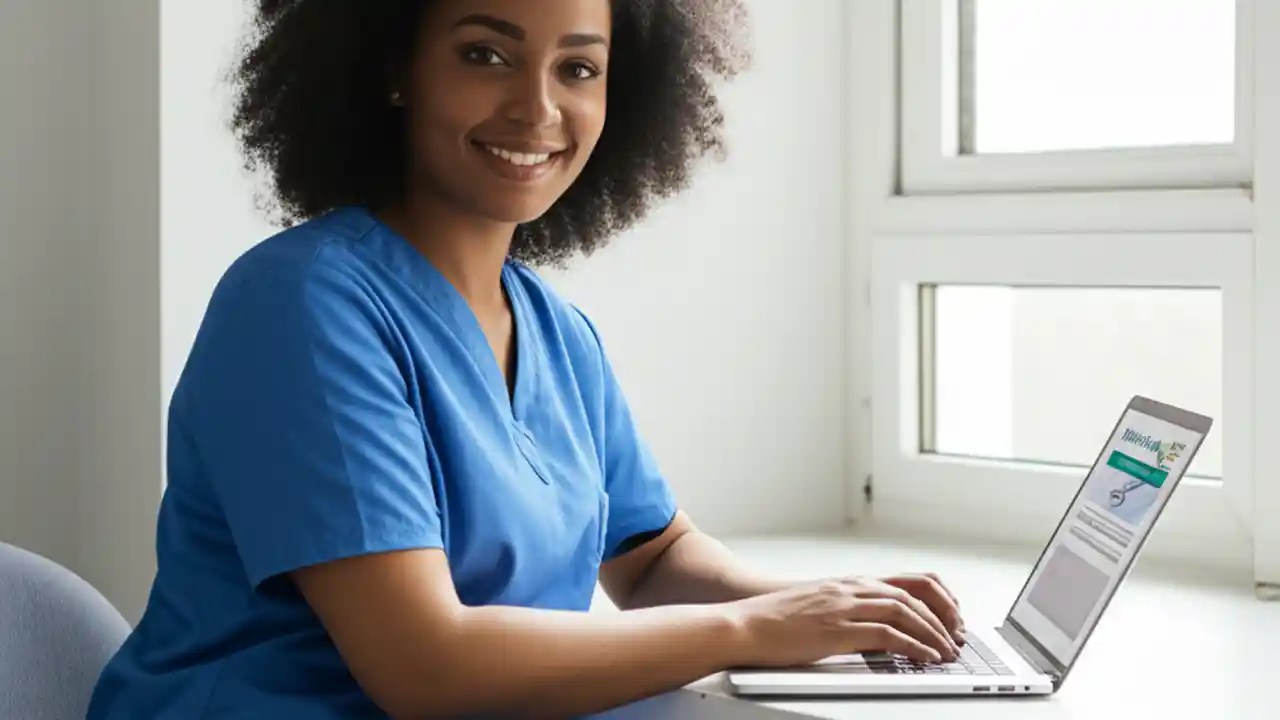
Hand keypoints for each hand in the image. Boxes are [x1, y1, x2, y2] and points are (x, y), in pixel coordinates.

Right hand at [726, 577, 962, 668]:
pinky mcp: (836, 629)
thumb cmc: (772, 620)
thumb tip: (873, 632)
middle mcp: (849, 589)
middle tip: (956, 639)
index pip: (905, 580)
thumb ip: (845, 612)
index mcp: (847, 583)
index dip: (936, 598)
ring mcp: (843, 606)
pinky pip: (886, 635)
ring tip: (946, 653)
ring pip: (904, 612)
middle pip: (912, 594)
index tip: (951, 617)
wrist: (742, 623)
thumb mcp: (816, 608)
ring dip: (932, 634)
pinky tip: (924, 658)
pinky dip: (912, 646)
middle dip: (942, 618)